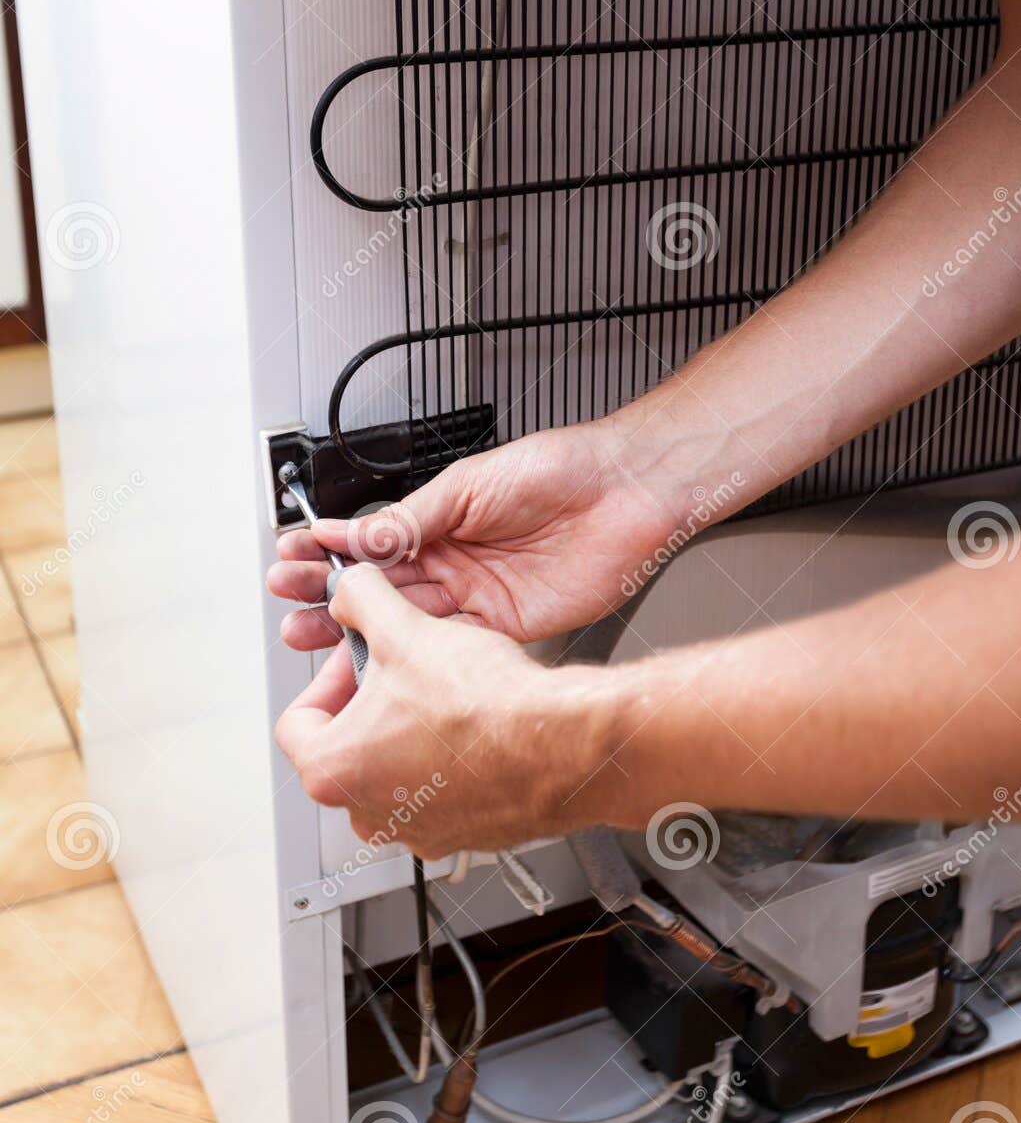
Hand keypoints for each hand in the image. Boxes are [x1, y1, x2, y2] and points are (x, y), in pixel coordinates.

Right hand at [269, 417, 685, 660]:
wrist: (630, 492)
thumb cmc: (564, 468)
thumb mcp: (472, 484)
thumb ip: (414, 518)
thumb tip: (359, 535)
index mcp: (442, 519)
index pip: (373, 541)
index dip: (330, 551)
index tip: (291, 555)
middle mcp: (456, 560)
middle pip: (381, 586)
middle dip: (329, 593)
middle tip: (288, 602)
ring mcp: (480, 596)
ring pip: (408, 620)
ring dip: (360, 627)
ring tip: (313, 632)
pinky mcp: (508, 626)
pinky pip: (453, 646)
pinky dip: (417, 652)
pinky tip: (384, 654)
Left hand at [273, 563, 617, 855]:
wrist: (562, 744)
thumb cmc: (487, 708)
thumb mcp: (407, 630)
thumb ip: (360, 599)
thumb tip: (349, 590)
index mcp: (334, 770)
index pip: (297, 719)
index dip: (328, 675)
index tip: (358, 657)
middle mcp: (368, 813)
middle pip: (347, 745)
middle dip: (372, 702)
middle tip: (404, 670)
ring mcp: (416, 830)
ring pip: (394, 769)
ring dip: (410, 731)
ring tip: (443, 695)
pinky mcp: (461, 833)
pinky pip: (440, 792)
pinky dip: (449, 761)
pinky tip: (477, 725)